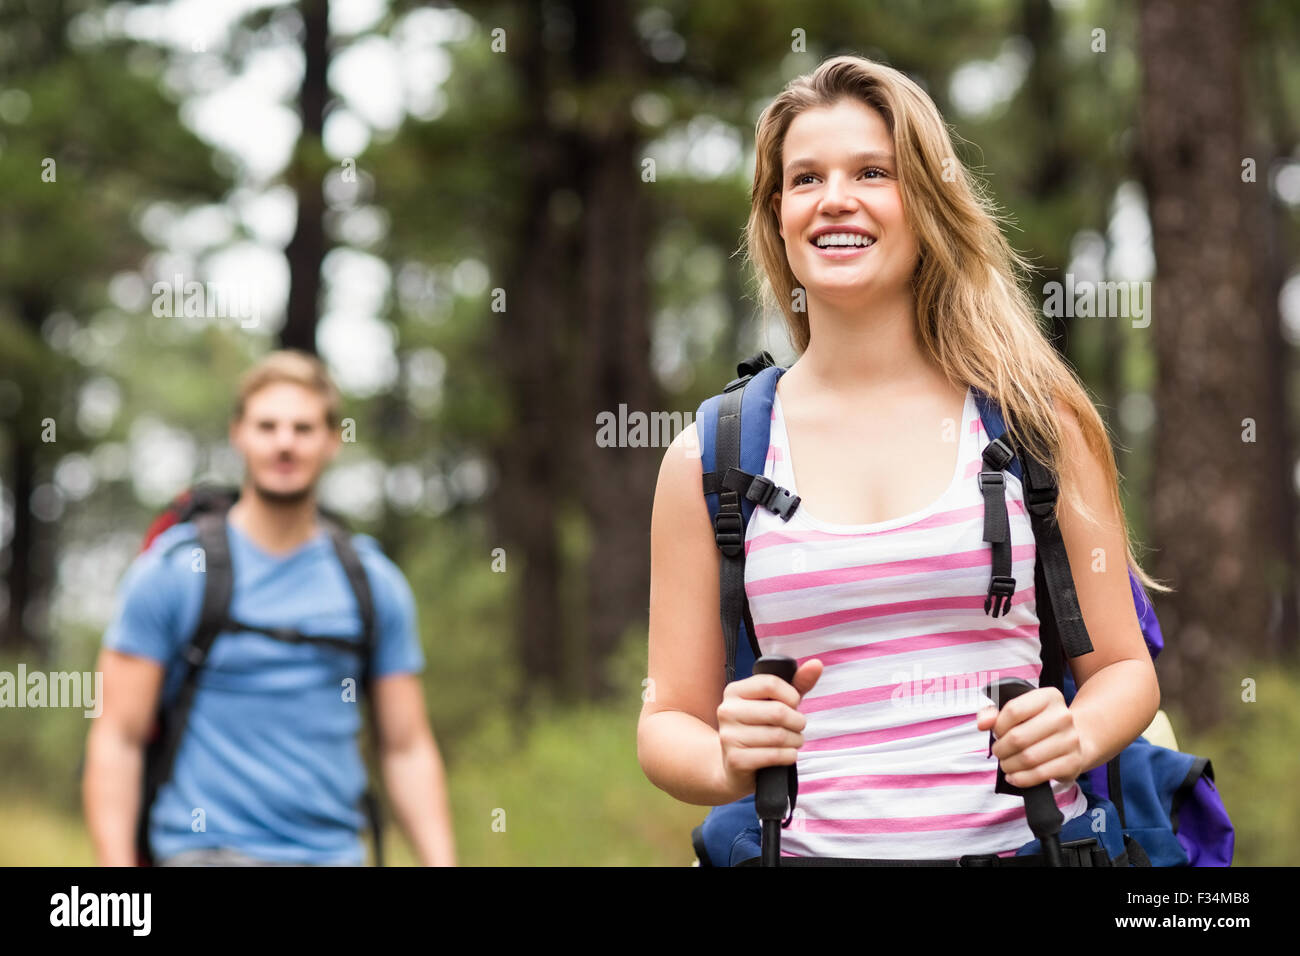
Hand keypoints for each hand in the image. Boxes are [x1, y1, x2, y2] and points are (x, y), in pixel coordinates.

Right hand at [717, 659, 822, 802]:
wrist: (734, 767)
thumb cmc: (761, 728)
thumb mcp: (777, 703)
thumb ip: (797, 683)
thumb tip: (817, 664)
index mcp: (734, 691)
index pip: (770, 684)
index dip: (791, 695)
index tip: (794, 704)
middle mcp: (727, 711)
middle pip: (778, 711)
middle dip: (797, 722)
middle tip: (798, 727)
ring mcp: (729, 736)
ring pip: (779, 735)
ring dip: (795, 741)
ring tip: (792, 741)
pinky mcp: (736, 760)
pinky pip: (775, 755)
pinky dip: (789, 756)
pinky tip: (786, 754)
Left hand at [975, 686, 1084, 788]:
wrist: (1075, 739)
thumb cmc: (1039, 724)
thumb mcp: (1018, 710)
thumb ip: (994, 713)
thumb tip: (983, 724)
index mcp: (1048, 697)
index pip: (1014, 710)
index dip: (998, 725)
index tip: (997, 732)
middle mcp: (1063, 716)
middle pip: (1018, 737)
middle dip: (1001, 749)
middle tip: (999, 752)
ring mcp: (1070, 740)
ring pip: (1028, 758)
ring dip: (1009, 765)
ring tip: (1006, 764)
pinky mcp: (1073, 761)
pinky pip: (1040, 774)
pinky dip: (1021, 779)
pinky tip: (1014, 776)